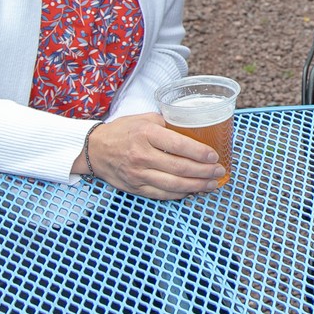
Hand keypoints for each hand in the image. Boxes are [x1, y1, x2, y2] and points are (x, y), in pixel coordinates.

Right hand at [76, 114, 225, 199]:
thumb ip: (168, 123)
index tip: (214, 156)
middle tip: (219, 171)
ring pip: (173, 185)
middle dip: (204, 172)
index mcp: (146, 134)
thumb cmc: (123, 131)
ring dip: (197, 186)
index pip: (179, 145)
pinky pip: (162, 194)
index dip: (200, 152)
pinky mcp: (135, 188)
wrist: (93, 149)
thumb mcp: (145, 119)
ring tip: (212, 184)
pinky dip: (180, 195)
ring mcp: (138, 174)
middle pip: (180, 168)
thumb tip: (196, 127)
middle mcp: (142, 155)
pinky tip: (193, 191)